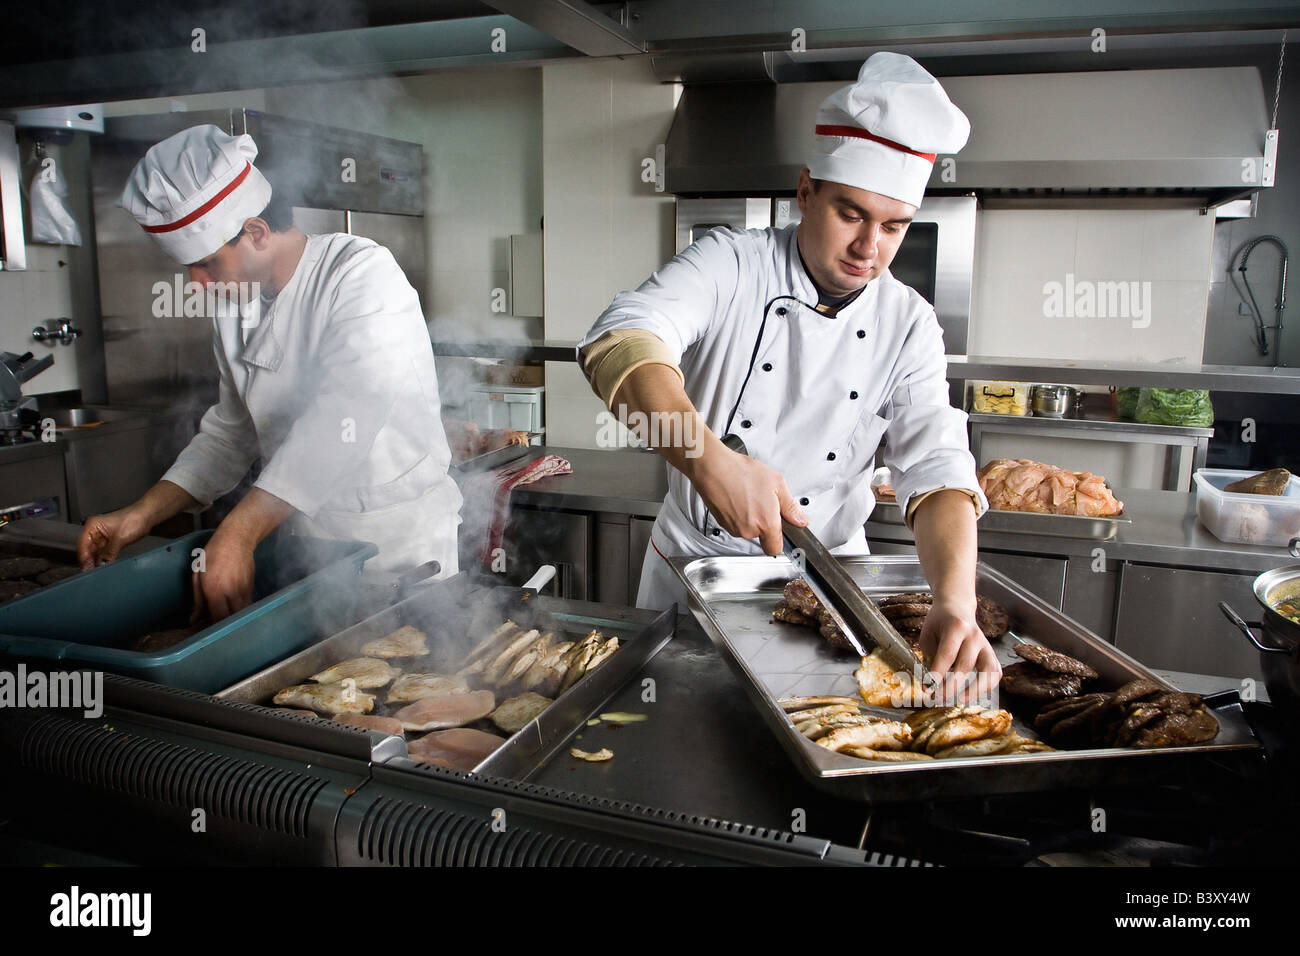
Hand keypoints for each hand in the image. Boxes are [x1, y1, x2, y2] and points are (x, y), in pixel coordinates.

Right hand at [78, 507, 148, 570]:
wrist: (147, 516)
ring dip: (96, 561)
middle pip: (87, 549)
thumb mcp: (119, 539)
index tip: (85, 567)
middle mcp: (96, 531)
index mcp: (93, 525)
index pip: (82, 544)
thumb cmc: (134, 519)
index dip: (83, 557)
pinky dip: (103, 559)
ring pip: (95, 552)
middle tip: (90, 572)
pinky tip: (103, 566)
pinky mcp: (110, 542)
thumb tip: (101, 565)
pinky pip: (103, 553)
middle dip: (88, 561)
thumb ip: (108, 553)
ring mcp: (103, 537)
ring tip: (96, 571)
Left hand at [191, 529, 255, 623]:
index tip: (206, 631)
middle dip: (224, 626)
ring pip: (241, 614)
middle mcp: (231, 592)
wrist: (236, 540)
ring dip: (233, 619)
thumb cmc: (213, 554)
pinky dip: (240, 611)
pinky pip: (246, 605)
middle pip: (231, 619)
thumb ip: (198, 600)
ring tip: (224, 619)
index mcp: (214, 589)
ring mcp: (243, 590)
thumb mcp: (198, 575)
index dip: (213, 628)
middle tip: (215, 628)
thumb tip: (194, 620)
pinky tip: (232, 608)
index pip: (217, 618)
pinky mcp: (251, 588)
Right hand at [690, 444, 807, 554]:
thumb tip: (801, 520)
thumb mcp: (776, 483)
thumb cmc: (741, 472)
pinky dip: (737, 513)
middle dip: (764, 521)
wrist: (713, 467)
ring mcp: (733, 527)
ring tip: (748, 495)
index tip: (780, 532)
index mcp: (766, 523)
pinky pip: (735, 523)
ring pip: (747, 529)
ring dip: (750, 517)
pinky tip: (738, 497)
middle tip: (763, 501)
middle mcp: (749, 530)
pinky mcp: (722, 523)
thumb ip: (790, 506)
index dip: (779, 541)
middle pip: (761, 536)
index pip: (775, 548)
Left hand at [917, 600, 1001, 704]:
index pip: (947, 654)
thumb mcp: (928, 634)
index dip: (938, 673)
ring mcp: (986, 644)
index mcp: (956, 627)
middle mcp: (974, 635)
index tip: (928, 688)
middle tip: (938, 699)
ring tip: (960, 700)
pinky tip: (977, 694)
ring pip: (988, 670)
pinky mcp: (992, 652)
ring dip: (975, 689)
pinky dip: (989, 685)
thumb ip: (929, 656)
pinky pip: (996, 672)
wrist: (957, 606)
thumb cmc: (939, 623)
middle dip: (951, 686)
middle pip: (965, 665)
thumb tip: (929, 683)